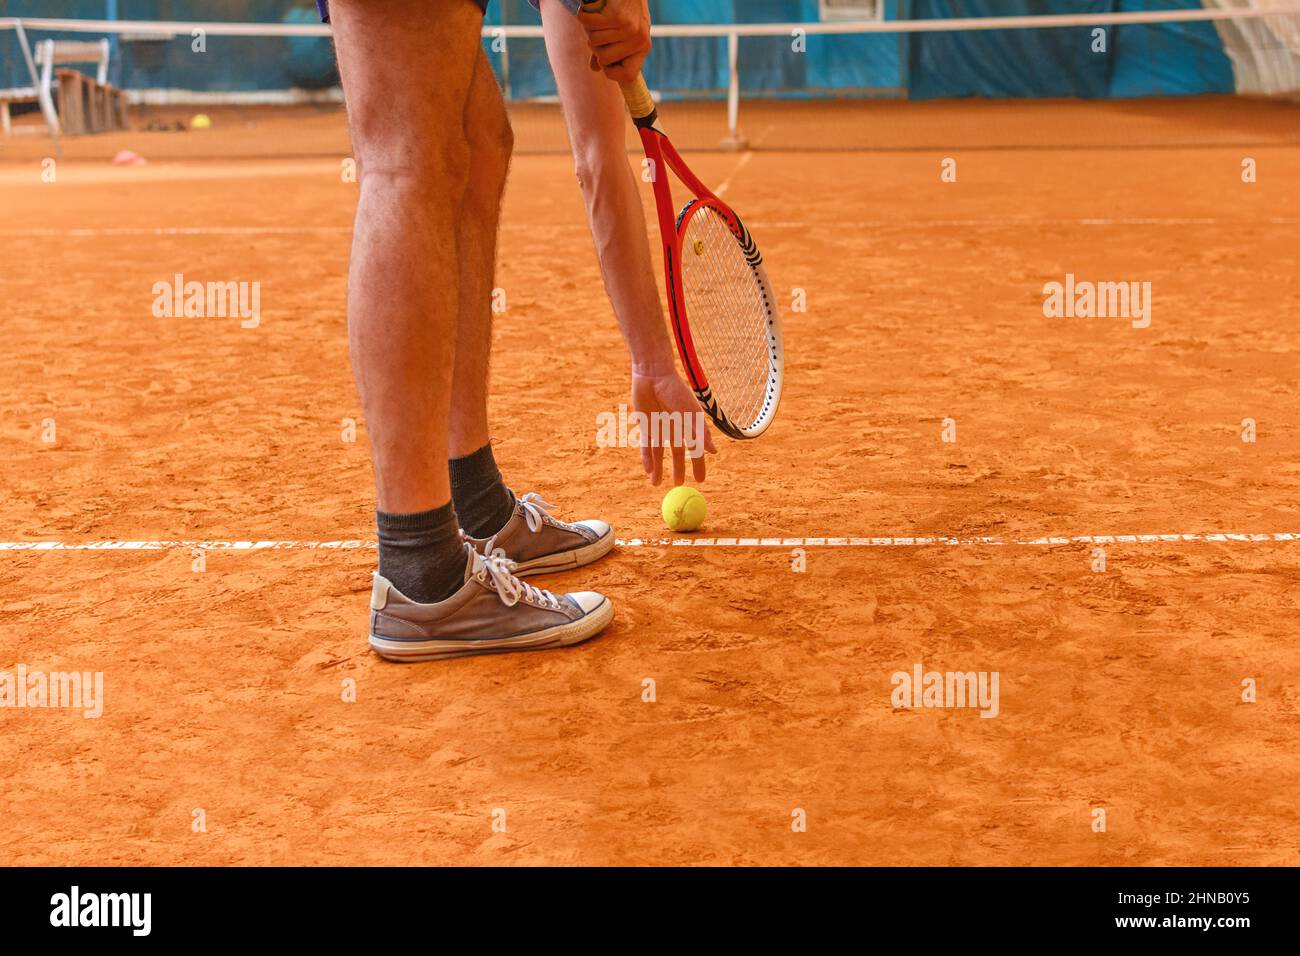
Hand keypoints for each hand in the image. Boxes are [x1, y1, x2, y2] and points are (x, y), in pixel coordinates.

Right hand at [579, 0, 651, 83]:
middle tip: (599, 30)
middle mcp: (639, 40)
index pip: (627, 76)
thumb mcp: (620, 31)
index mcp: (643, 47)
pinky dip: (585, 16)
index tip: (603, 63)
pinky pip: (589, 26)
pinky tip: (593, 8)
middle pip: (604, 59)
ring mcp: (629, 28)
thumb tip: (594, 68)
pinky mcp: (617, 16)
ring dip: (589, 28)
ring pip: (594, 41)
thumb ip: (608, 50)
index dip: (611, 72)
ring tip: (599, 15)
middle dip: (595, 45)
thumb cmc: (622, 7)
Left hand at [631, 370, 717, 485]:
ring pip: (659, 453)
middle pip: (677, 454)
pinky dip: (647, 458)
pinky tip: (648, 471)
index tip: (701, 480)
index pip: (696, 450)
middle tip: (679, 486)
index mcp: (689, 426)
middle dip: (678, 470)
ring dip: (659, 468)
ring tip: (656, 484)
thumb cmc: (675, 392)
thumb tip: (713, 452)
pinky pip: (646, 446)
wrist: (653, 376)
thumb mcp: (690, 414)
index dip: (699, 465)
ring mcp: (659, 427)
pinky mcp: (646, 425)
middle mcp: (675, 429)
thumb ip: (700, 433)